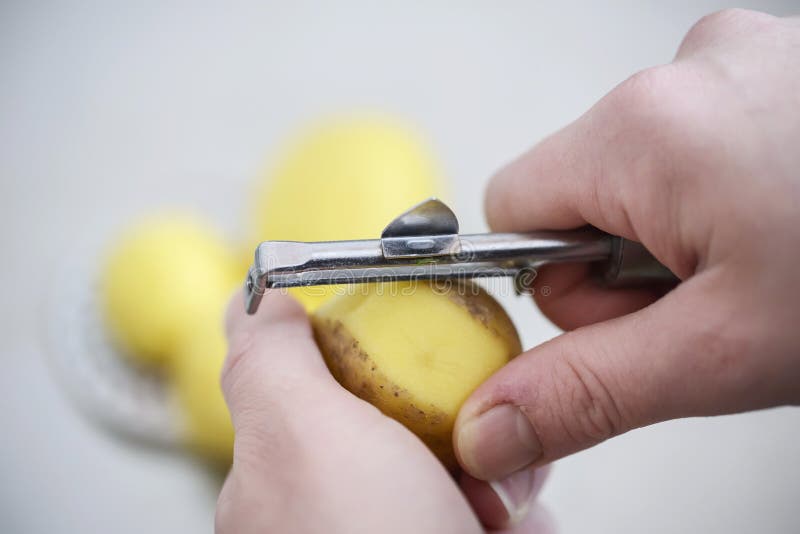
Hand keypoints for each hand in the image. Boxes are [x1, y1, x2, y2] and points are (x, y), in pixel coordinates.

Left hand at [215, 291, 552, 533]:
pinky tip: (508, 531)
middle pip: (407, 416)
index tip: (411, 351)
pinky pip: (499, 507)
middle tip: (463, 443)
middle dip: (451, 417)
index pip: (331, 379)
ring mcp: (402, 532)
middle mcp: (338, 513)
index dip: (374, 356)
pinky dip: (516, 514)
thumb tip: (251, 298)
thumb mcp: (300, 436)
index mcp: (283, 476)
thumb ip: (267, 361)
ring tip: (492, 509)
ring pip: (466, 459)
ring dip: (495, 471)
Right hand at [455, 9, 799, 481]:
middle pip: (576, 188)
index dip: (555, 275)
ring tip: (762, 256)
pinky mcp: (777, 65)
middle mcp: (686, 71)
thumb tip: (492, 423)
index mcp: (647, 130)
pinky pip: (697, 140)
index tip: (626, 309)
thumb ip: (588, 390)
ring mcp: (740, 58)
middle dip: (622, 260)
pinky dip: (721, 191)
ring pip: (640, 170)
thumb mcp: (727, 352)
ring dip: (677, 229)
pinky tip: (781, 218)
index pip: (511, 205)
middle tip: (712, 293)